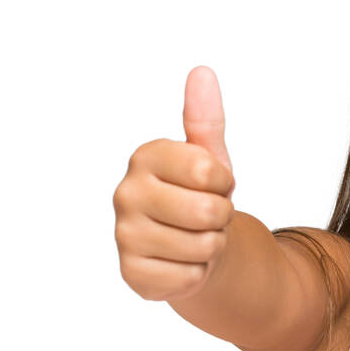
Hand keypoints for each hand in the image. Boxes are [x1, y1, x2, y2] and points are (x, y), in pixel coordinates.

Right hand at [113, 66, 236, 300]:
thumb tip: (202, 72)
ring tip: (195, 238)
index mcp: (145, 158)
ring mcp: (125, 235)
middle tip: (206, 217)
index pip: (209, 171)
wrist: (191, 249)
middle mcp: (126, 193)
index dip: (224, 183)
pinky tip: (183, 263)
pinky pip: (189, 277)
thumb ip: (205, 119)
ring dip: (210, 247)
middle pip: (208, 211)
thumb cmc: (199, 197)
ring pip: (202, 247)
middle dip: (221, 218)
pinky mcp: (132, 273)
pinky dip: (197, 274)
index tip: (212, 185)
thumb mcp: (209, 158)